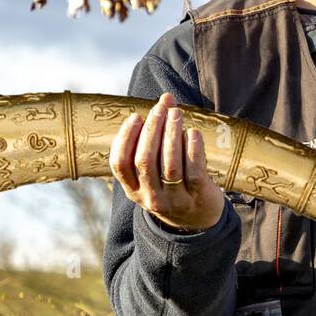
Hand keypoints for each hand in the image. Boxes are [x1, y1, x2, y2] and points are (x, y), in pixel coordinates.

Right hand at [110, 92, 224, 231]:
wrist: (197, 218)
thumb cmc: (172, 183)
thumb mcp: (155, 167)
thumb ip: (156, 134)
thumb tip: (166, 97)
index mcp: (132, 188)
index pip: (119, 163)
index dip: (126, 137)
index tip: (137, 116)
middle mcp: (149, 196)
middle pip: (144, 160)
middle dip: (152, 130)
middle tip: (161, 108)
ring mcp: (173, 200)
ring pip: (170, 164)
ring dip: (172, 134)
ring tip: (176, 114)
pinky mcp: (196, 197)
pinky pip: (193, 170)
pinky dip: (192, 148)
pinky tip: (193, 133)